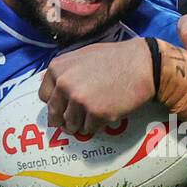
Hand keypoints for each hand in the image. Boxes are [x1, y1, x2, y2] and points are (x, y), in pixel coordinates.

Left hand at [38, 40, 154, 136]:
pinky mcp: (96, 114)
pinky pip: (89, 129)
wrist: (142, 64)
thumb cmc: (114, 58)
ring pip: (71, 125)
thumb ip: (65, 72)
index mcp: (57, 69)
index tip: (62, 107)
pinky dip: (97, 126)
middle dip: (63, 120)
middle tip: (72, 122)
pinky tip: (106, 114)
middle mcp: (64, 84)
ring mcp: (79, 100)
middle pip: (54, 114)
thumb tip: (53, 89)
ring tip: (93, 115)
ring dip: (81, 124)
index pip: (44, 97)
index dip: (54, 104)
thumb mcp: (81, 56)